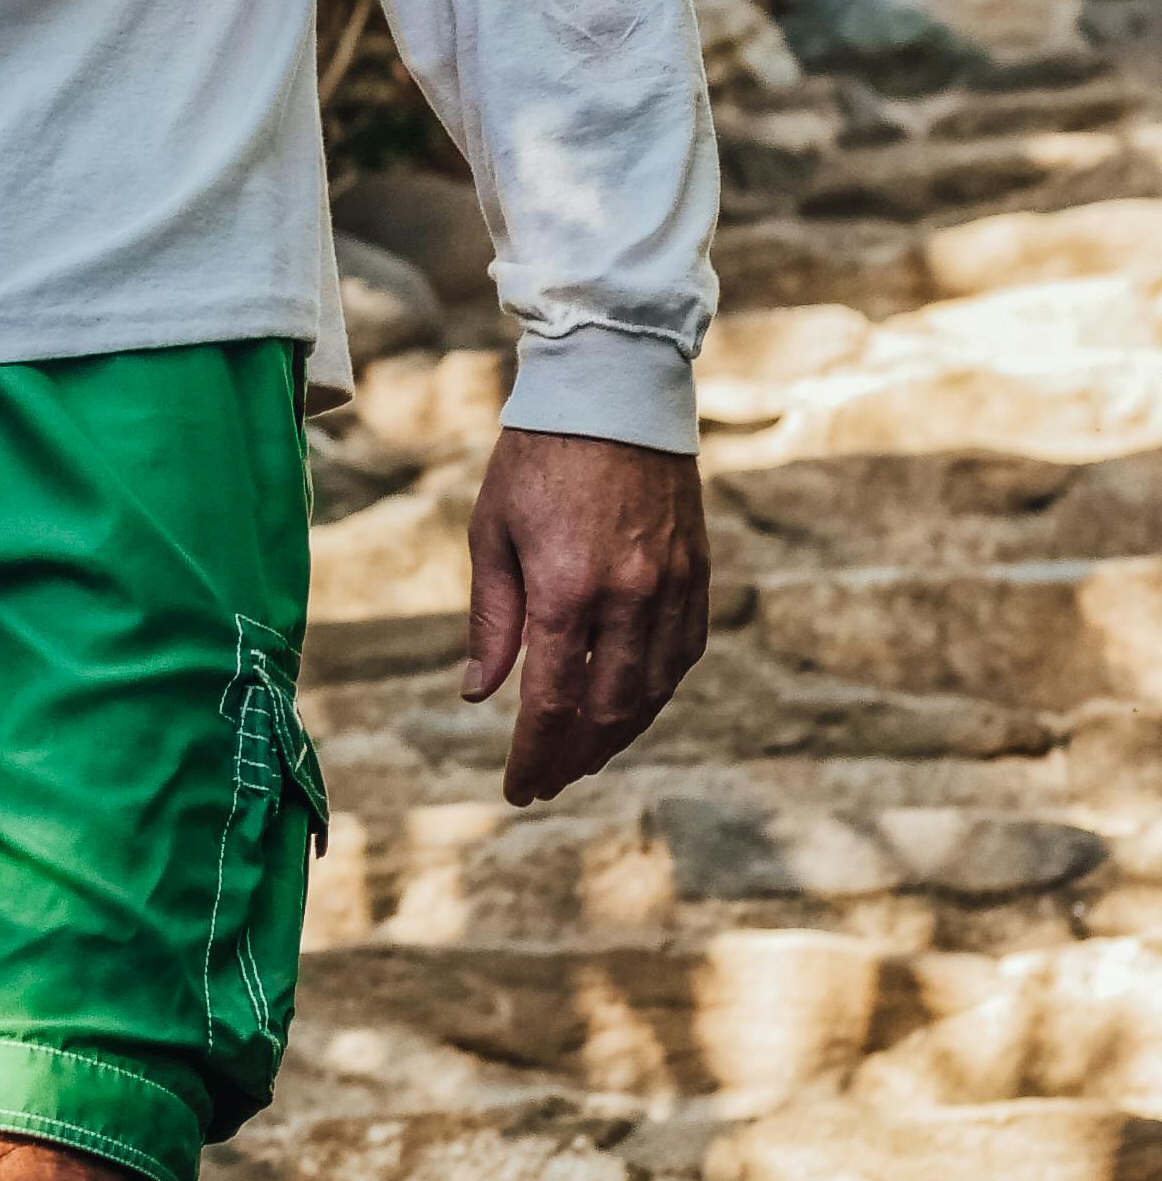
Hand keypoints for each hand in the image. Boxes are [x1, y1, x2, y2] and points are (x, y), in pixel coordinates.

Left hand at [461, 425, 709, 805]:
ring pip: (654, 690)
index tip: (517, 788)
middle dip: (575, 757)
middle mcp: (629, 596)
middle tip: (546, 782)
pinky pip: (685, 653)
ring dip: (619, 734)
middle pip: (609, 710)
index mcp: (566, 588)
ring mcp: (672, 586)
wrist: (612, 391)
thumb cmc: (535, 458)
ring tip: (583, 757)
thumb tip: (481, 694)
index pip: (553, 703)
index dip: (534, 756)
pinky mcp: (699, 573)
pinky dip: (657, 691)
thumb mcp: (492, 533)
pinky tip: (631, 706)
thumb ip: (491, 619)